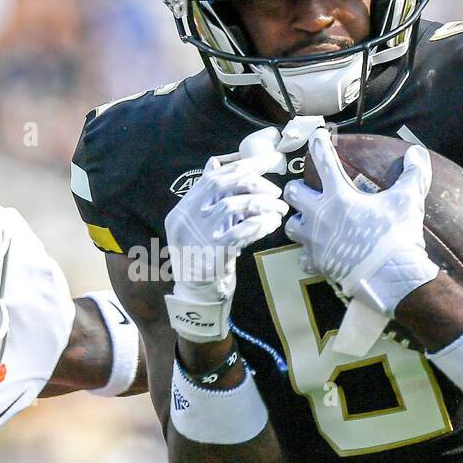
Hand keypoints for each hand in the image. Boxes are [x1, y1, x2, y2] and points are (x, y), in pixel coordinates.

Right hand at [164, 148, 287, 340]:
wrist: (197, 300)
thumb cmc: (203, 261)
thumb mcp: (198, 226)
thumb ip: (207, 198)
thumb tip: (215, 163)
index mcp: (182, 210)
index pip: (212, 177)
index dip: (243, 165)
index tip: (268, 162)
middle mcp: (185, 219)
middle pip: (221, 184)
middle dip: (253, 182)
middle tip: (275, 191)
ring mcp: (197, 236)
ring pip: (232, 205)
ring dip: (261, 204)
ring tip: (279, 210)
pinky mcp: (213, 253)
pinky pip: (240, 231)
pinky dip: (259, 224)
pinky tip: (272, 225)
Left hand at [283, 129, 437, 317]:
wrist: (390, 278)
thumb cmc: (397, 236)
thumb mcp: (408, 201)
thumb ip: (412, 174)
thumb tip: (417, 153)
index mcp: (339, 196)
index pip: (323, 161)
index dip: (318, 145)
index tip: (316, 136)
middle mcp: (320, 216)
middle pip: (293, 192)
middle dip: (298, 188)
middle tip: (309, 189)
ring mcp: (316, 241)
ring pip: (291, 225)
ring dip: (298, 220)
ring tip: (309, 220)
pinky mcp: (318, 263)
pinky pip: (303, 257)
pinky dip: (308, 254)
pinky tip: (318, 253)